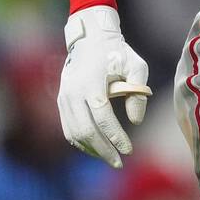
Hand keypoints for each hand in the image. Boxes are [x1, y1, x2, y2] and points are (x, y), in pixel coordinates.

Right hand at [57, 5, 151, 167]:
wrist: (90, 38)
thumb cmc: (117, 52)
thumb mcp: (136, 65)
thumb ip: (138, 93)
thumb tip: (136, 121)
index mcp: (91, 83)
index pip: (102, 118)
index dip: (115, 137)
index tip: (128, 150)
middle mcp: (73, 92)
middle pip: (86, 130)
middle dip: (103, 150)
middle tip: (119, 162)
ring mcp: (64, 97)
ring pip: (74, 133)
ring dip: (91, 149)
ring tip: (110, 157)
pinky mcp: (61, 101)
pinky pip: (68, 128)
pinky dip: (81, 141)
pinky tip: (96, 148)